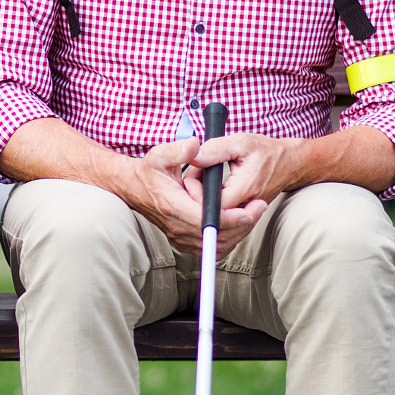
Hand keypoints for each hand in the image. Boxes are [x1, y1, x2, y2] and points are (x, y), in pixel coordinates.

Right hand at [119, 140, 265, 256]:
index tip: (251, 210)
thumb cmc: (149, 170)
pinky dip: (229, 239)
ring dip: (239, 232)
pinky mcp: (183, 242)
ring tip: (253, 213)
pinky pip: (211, 248)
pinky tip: (238, 223)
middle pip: (217, 236)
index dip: (232, 218)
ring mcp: (179, 237)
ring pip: (217, 245)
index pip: (207, 220)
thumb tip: (195, 146)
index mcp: (173, 205)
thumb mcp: (159, 154)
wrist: (134, 188)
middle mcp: (176, 226)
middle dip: (242, 224)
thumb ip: (178, 150)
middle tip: (260, 207)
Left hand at [193, 133, 300, 212]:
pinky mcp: (243, 213)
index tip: (191, 176)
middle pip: (211, 212)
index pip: (213, 205)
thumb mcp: (240, 143)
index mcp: (244, 189)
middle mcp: (245, 206)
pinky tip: (209, 185)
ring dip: (202, 198)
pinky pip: (222, 213)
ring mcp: (245, 212)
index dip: (196, 193)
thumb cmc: (266, 151)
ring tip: (202, 177)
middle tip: (194, 175)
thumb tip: (194, 157)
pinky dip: (212, 200)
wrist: (289, 163)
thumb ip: (216, 150)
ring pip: (216, 214)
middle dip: (196, 195)